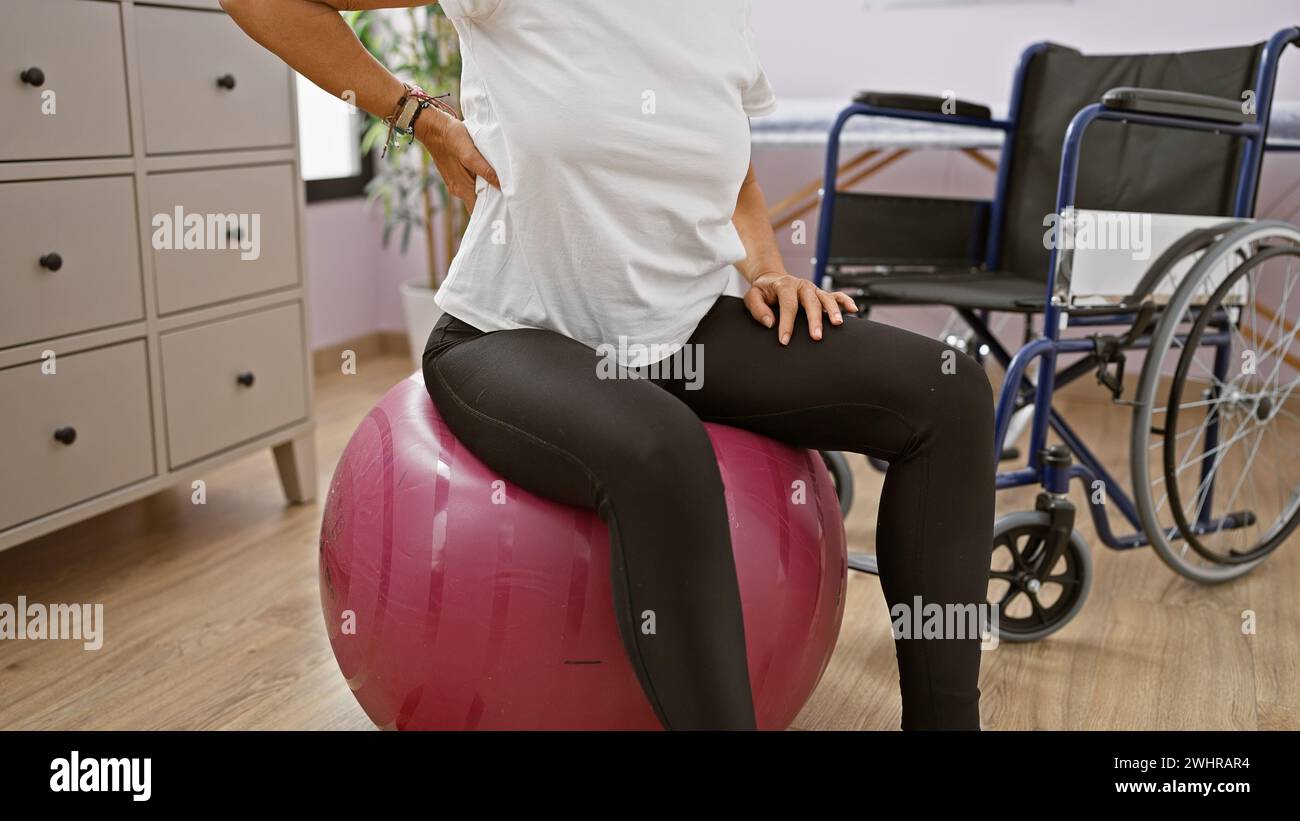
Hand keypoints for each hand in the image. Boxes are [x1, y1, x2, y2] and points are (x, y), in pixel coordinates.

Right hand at [416, 110, 498, 211]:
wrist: (433, 128)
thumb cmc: (452, 138)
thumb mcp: (469, 153)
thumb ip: (484, 170)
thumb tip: (501, 185)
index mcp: (463, 189)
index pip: (478, 211)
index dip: (492, 213)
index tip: (506, 211)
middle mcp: (459, 190)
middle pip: (478, 204)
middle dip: (492, 203)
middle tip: (510, 199)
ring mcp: (456, 184)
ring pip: (475, 194)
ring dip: (487, 193)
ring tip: (504, 188)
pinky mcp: (456, 176)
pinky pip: (470, 185)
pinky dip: (480, 184)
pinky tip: (489, 177)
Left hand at [743, 272, 858, 344]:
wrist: (771, 280)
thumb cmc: (762, 291)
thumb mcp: (752, 296)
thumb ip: (757, 308)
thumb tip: (769, 322)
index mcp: (785, 285)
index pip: (788, 305)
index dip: (786, 323)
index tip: (785, 340)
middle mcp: (801, 285)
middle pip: (811, 301)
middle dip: (814, 319)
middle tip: (816, 337)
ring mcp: (812, 289)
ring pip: (826, 298)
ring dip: (833, 310)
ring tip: (837, 324)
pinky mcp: (819, 293)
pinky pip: (836, 295)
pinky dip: (845, 301)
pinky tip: (853, 310)